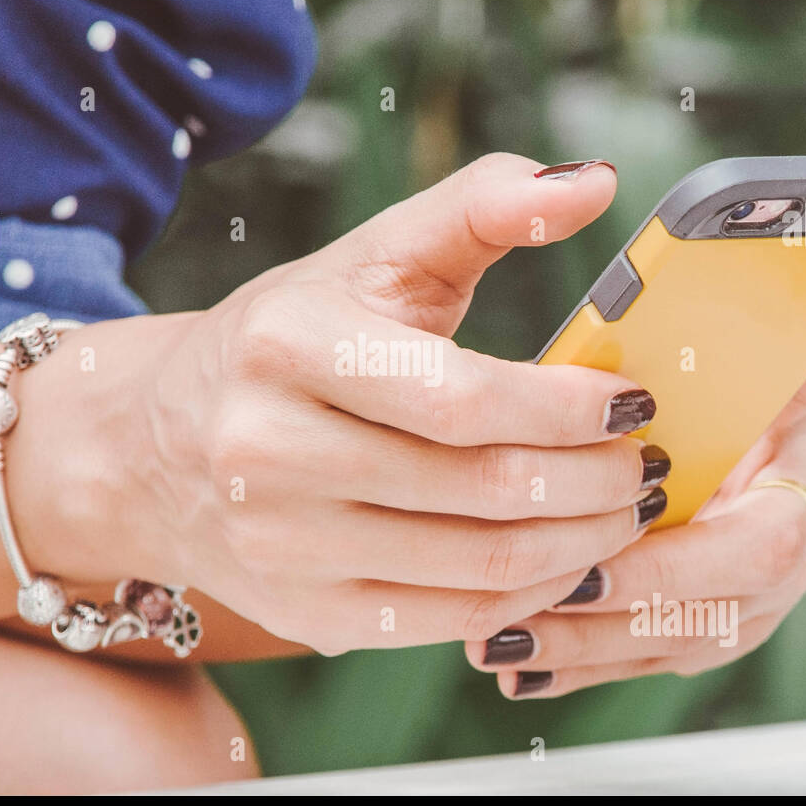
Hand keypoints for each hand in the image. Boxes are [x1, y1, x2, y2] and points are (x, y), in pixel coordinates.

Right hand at [26, 155, 668, 655]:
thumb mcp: (369, 258)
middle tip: (643, 467)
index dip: (568, 408)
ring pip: (478, 565)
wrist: (161, 448)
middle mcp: (264, 451)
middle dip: (597, 483)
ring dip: (580, 545)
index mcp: (286, 344)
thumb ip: (481, 206)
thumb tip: (596, 184)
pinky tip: (560, 557)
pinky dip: (528, 593)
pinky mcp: (304, 612)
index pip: (461, 396)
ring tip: (620, 512)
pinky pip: (450, 621)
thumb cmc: (290, 340)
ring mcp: (281, 545)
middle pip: (481, 488)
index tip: (634, 400)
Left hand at [463, 298, 805, 696]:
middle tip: (523, 621)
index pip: (756, 548)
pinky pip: (642, 662)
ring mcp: (750, 607)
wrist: (752, 438)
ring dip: (579, 654)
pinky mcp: (706, 632)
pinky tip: (518, 671)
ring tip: (502, 646)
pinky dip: (578, 670)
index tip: (588, 570)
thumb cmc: (758, 394)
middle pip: (703, 614)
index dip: (672, 567)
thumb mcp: (780, 370)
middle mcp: (791, 563)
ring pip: (664, 647)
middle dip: (607, 624)